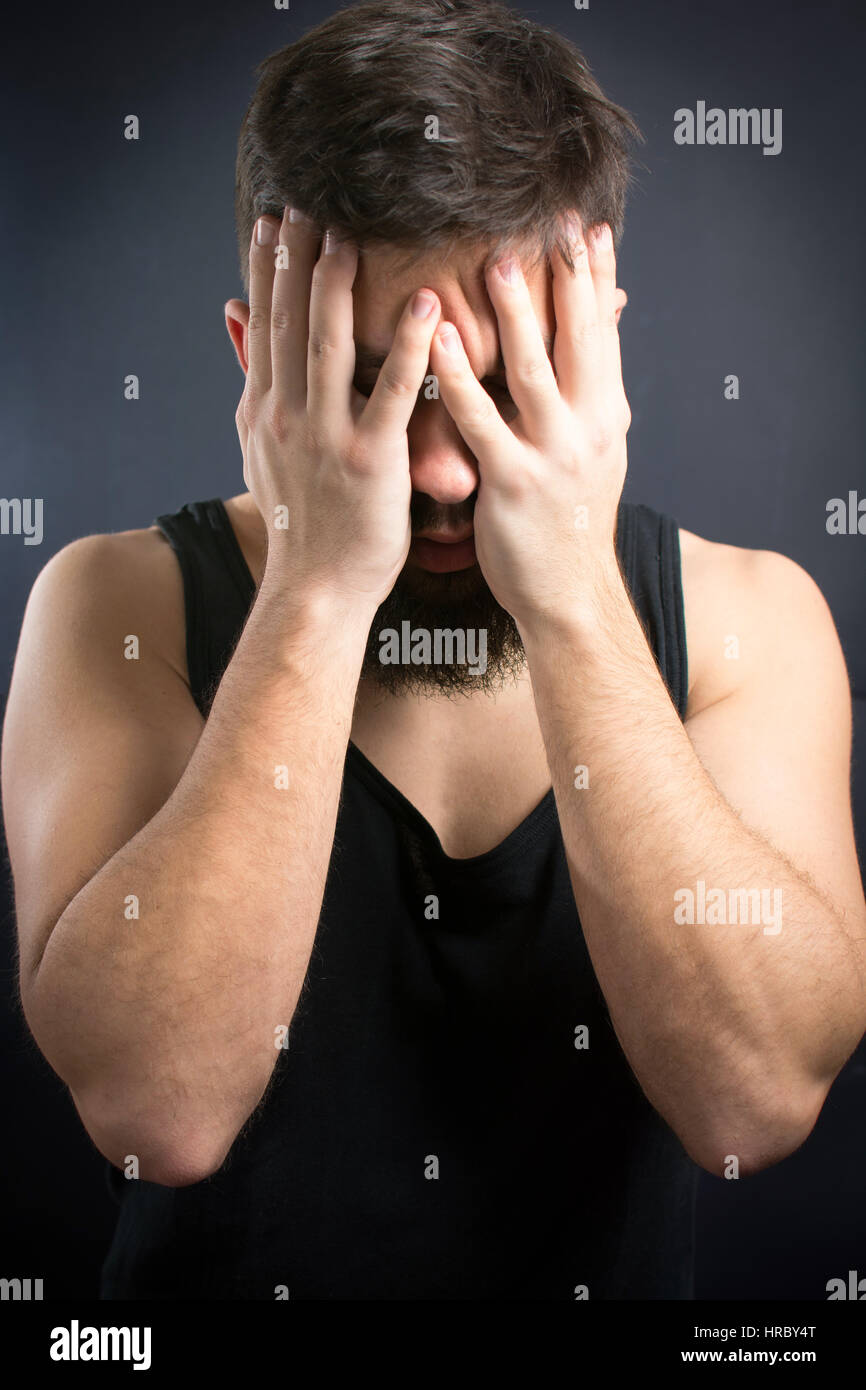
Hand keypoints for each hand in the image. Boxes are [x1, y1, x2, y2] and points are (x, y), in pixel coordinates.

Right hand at [235, 208, 441, 610]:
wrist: (317, 586)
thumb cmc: (301, 519)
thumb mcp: (262, 448)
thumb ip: (254, 379)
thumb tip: (234, 315)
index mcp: (265, 409)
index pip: (263, 323)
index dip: (267, 268)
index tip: (275, 218)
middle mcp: (288, 416)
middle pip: (288, 322)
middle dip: (296, 258)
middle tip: (310, 201)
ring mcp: (326, 438)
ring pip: (328, 347)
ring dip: (338, 287)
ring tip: (352, 235)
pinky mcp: (370, 461)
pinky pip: (391, 394)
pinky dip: (408, 346)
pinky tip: (427, 305)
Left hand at [428, 217, 629, 633]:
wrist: (568, 593)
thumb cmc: (568, 517)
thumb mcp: (595, 447)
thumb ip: (592, 387)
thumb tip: (606, 328)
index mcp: (605, 412)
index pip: (602, 329)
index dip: (596, 274)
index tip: (586, 222)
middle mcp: (588, 426)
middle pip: (579, 336)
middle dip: (565, 274)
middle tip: (549, 217)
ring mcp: (553, 454)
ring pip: (534, 370)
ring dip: (516, 313)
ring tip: (494, 261)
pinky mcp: (513, 482)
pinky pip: (482, 421)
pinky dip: (459, 378)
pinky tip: (437, 342)